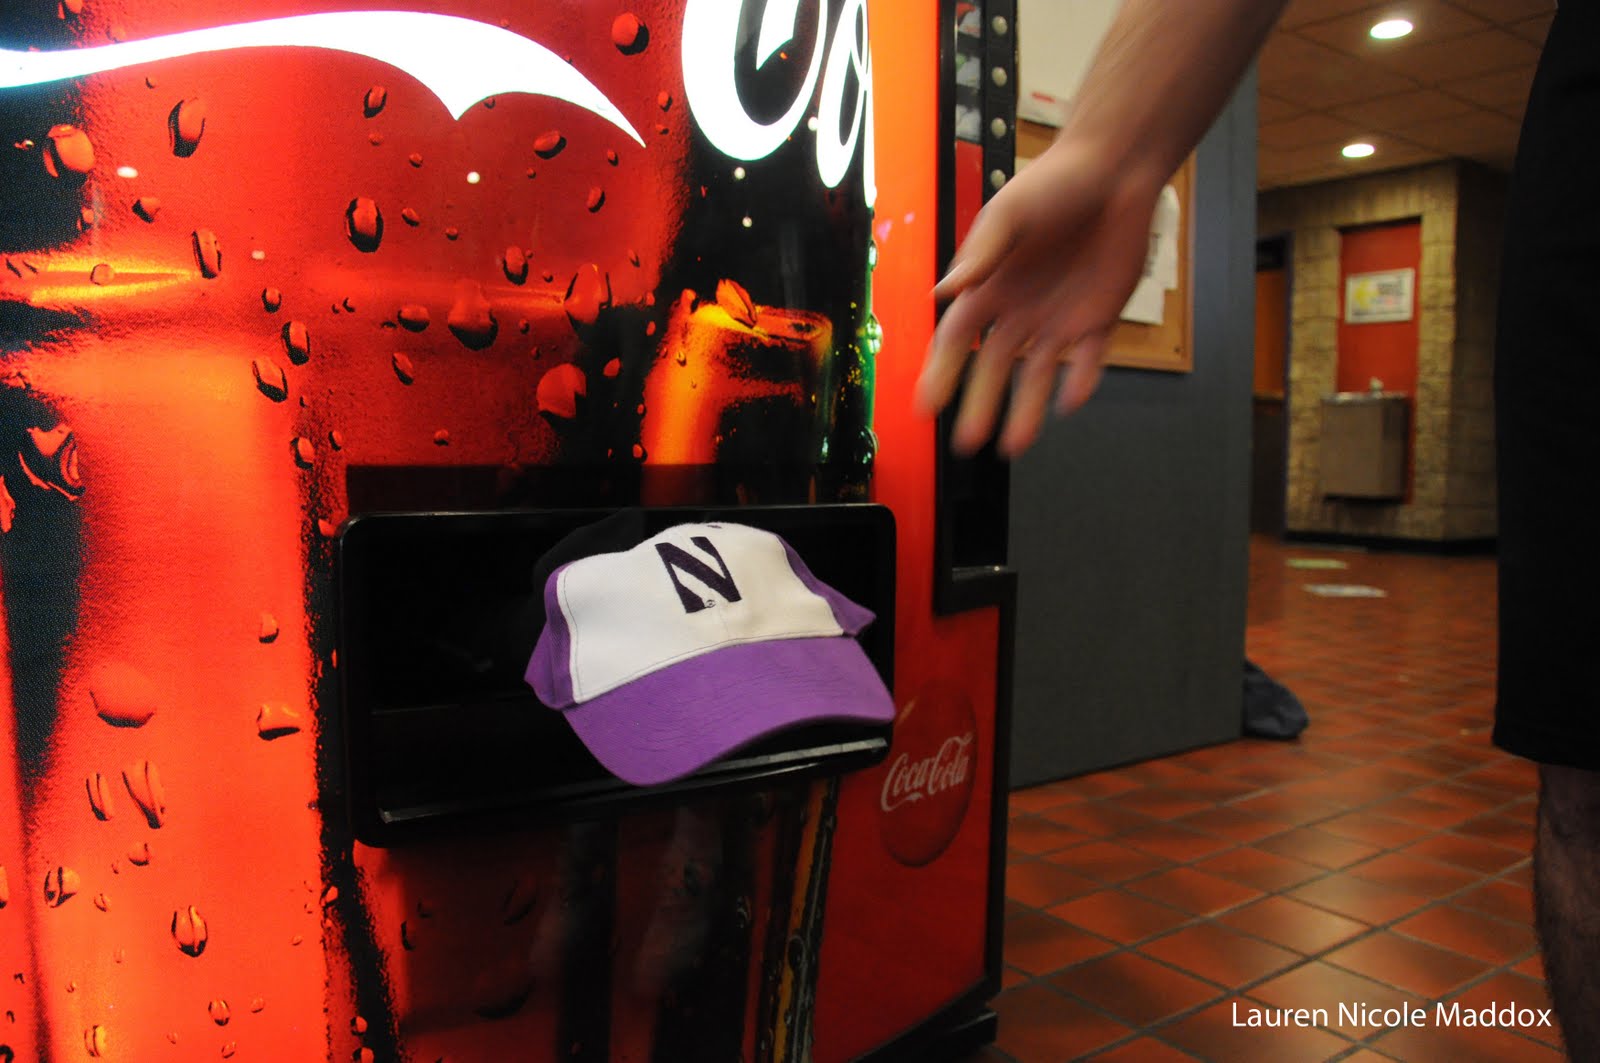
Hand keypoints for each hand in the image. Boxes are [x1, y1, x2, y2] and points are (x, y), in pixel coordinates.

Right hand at [915, 138, 1163, 456]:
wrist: (1115, 171)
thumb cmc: (1054, 182)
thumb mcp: (1009, 214)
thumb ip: (980, 255)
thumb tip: (945, 292)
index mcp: (989, 287)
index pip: (957, 341)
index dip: (939, 373)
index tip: (925, 406)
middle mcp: (1019, 310)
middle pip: (993, 369)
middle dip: (979, 406)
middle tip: (967, 443)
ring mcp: (1059, 318)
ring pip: (1037, 375)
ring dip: (1025, 410)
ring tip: (1014, 445)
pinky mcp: (1098, 317)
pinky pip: (1088, 359)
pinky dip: (1079, 381)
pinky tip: (1069, 401)